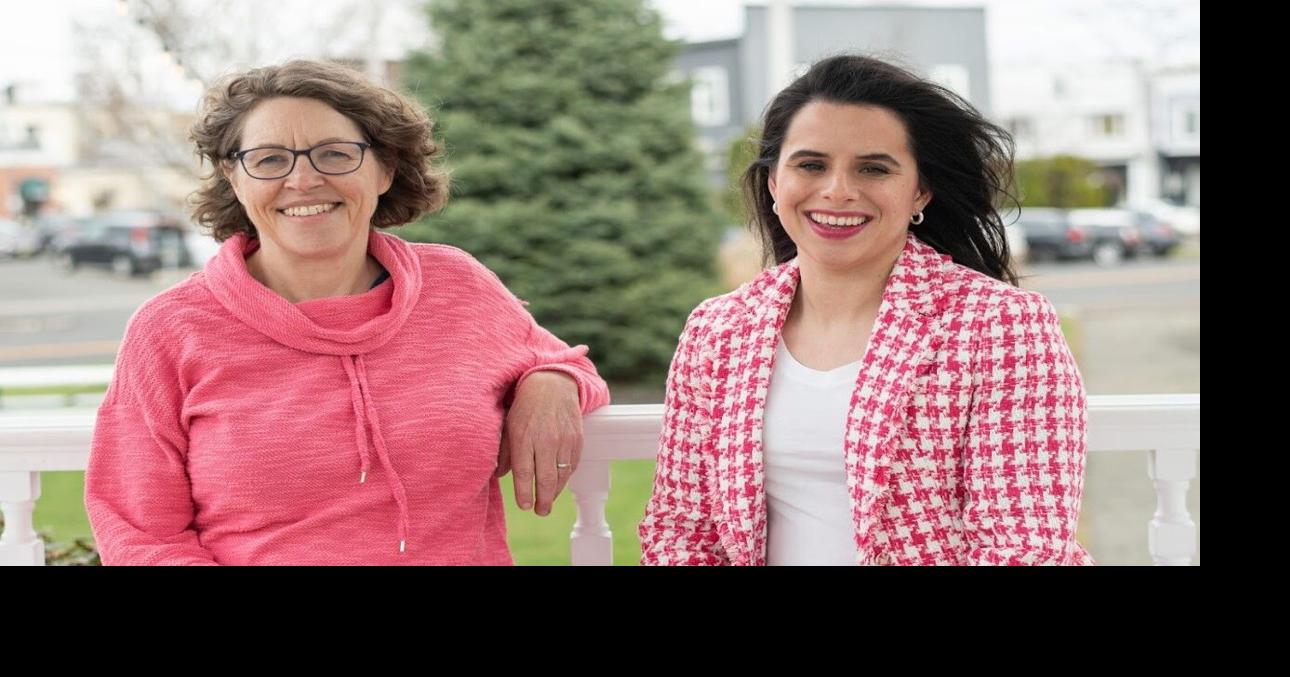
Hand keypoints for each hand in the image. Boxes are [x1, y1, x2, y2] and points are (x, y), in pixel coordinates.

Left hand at [497, 372, 581, 515]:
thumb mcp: (509, 426)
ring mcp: (564, 440)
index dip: (524, 492)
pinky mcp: (577, 440)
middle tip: (540, 512)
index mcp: (524, 437)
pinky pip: (572, 465)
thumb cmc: (526, 406)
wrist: (553, 385)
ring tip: (548, 501)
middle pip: (545, 479)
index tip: (524, 506)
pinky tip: (559, 482)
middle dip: (542, 500)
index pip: (523, 472)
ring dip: (555, 492)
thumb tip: (501, 475)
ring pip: (561, 475)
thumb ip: (505, 451)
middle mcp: (545, 440)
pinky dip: (566, 477)